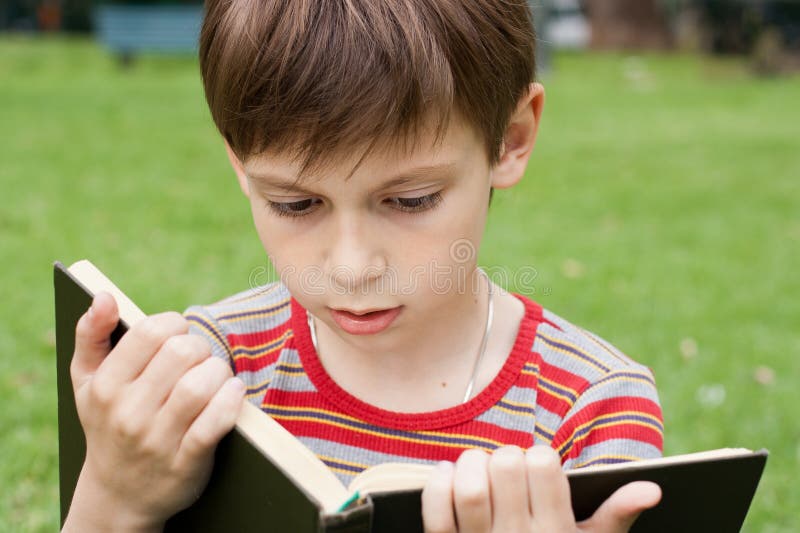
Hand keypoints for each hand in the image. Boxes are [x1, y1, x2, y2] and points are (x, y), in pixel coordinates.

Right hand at [62, 293, 244, 532]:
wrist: (117, 496)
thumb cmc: (107, 424)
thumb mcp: (86, 383)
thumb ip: (90, 335)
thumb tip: (104, 297)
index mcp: (104, 386)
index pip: (150, 332)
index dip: (175, 325)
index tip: (179, 336)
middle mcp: (127, 413)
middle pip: (181, 353)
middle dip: (200, 348)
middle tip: (201, 358)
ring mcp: (156, 440)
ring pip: (200, 385)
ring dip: (218, 372)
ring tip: (217, 375)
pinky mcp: (185, 462)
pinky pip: (215, 423)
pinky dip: (230, 402)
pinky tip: (234, 392)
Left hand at [421, 445, 660, 532]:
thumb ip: (616, 516)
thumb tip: (651, 487)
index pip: (544, 464)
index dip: (538, 457)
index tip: (536, 470)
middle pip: (507, 466)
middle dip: (506, 458)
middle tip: (506, 470)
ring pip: (470, 485)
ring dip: (471, 465)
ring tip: (479, 469)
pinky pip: (435, 508)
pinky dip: (438, 483)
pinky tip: (449, 476)